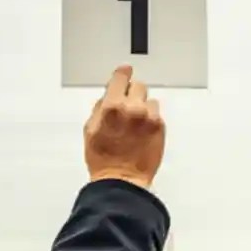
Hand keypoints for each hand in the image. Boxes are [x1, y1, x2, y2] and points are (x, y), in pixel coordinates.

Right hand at [84, 65, 164, 189]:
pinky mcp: (160, 127)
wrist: (122, 179)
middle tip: (126, 107)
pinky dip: (150, 120)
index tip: (124, 71)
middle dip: (132, 94)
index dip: (122, 74)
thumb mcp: (90, 128)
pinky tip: (141, 133)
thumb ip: (101, 107)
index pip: (120, 77)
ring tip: (134, 125)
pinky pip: (156, 114)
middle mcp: (132, 108)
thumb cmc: (104, 159)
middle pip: (138, 86)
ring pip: (149, 100)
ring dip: (143, 107)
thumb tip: (108, 94)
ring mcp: (149, 117)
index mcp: (112, 107)